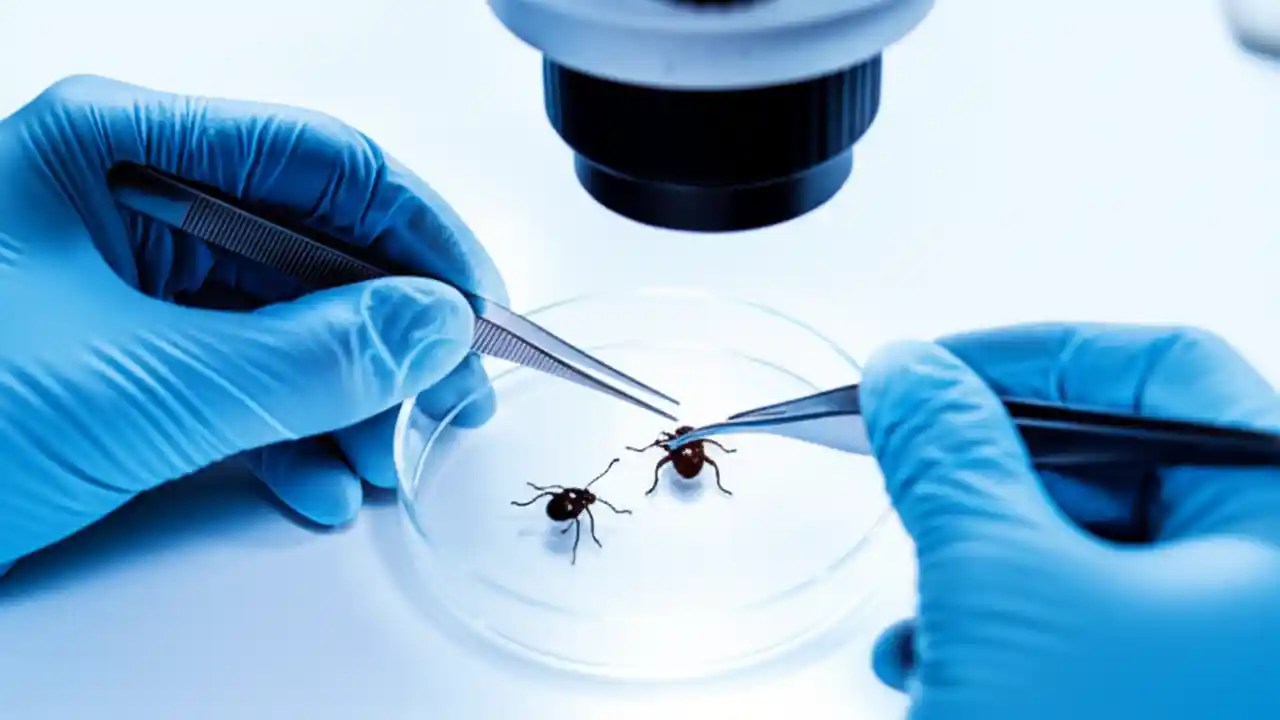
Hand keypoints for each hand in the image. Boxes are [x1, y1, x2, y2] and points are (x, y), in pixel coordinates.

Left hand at [0, 75, 505, 574]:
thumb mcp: (138, 386)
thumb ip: (306, 355)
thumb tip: (430, 328)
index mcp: (118, 151)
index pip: (324, 164)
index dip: (421, 238)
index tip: (477, 312)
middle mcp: (124, 201)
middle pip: (312, 245)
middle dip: (391, 333)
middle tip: (449, 400)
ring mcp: (121, 282)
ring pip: (283, 319)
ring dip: (349, 393)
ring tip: (385, 458)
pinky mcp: (117, 357)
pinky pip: (238, 374)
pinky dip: (290, 429)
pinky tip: (317, 478)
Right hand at [860, 323, 1279, 718]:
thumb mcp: (1002, 588)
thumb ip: (951, 461)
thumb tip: (911, 378)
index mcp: (1279, 529)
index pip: (1167, 367)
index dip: (1037, 356)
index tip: (940, 372)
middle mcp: (1267, 585)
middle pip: (1126, 460)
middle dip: (995, 476)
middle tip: (922, 472)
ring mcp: (1227, 646)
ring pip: (1096, 549)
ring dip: (984, 563)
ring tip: (924, 598)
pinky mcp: (1181, 694)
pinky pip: (1093, 623)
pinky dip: (1006, 625)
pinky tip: (942, 658)